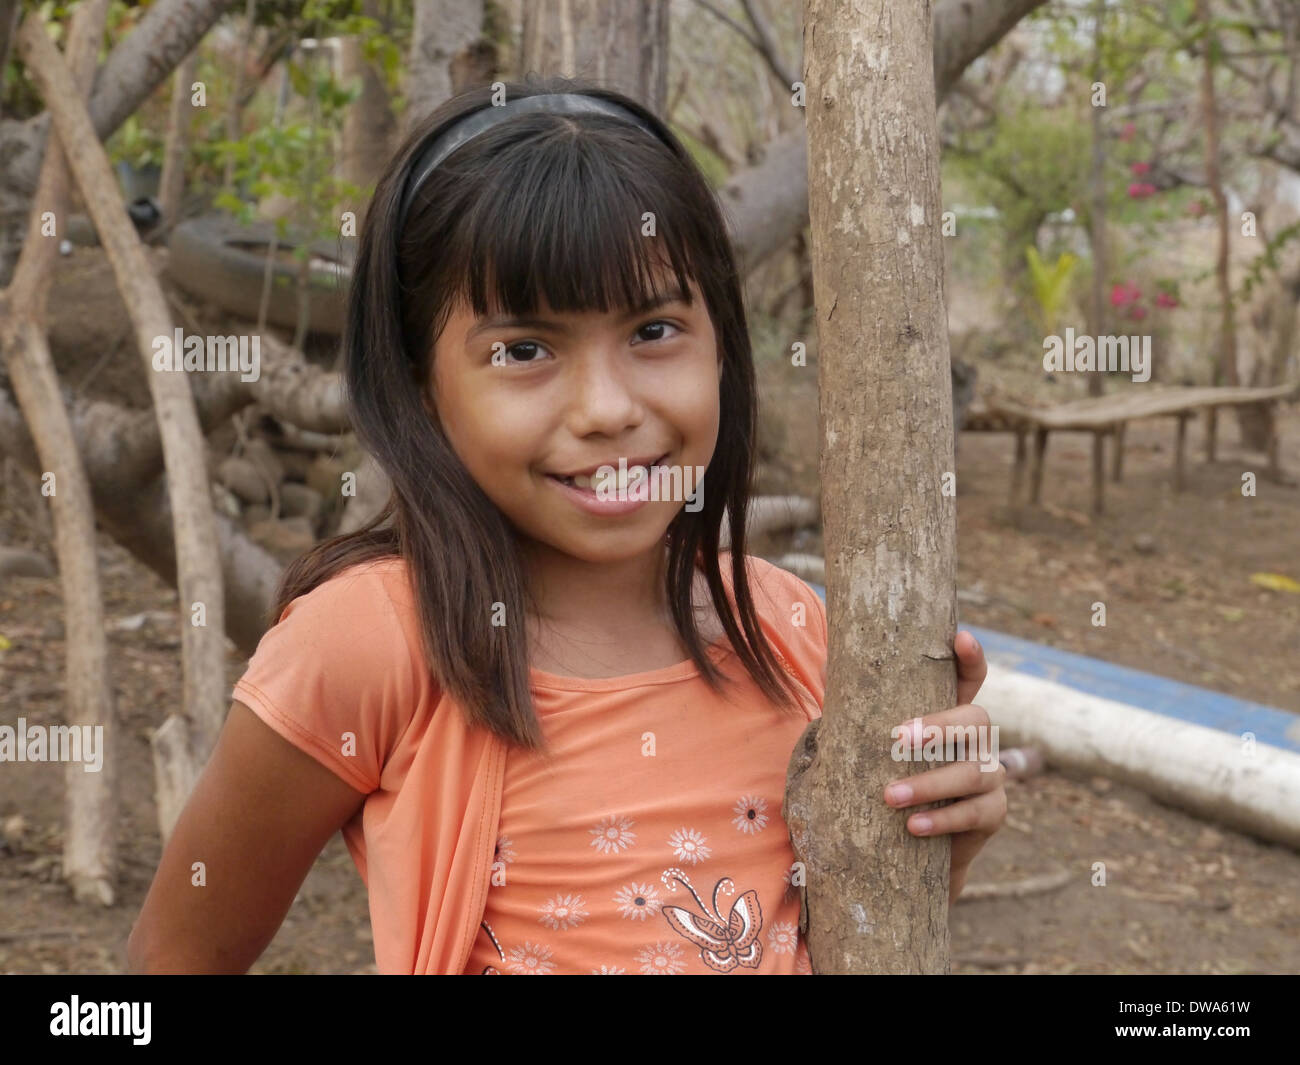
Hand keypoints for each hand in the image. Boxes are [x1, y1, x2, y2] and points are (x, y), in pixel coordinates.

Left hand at [882, 631, 1006, 903]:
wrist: (909, 842)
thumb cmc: (889, 777)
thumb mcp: (873, 741)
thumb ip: (858, 708)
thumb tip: (828, 665)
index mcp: (951, 712)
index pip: (970, 677)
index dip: (970, 657)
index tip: (961, 638)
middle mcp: (978, 739)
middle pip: (976, 719)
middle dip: (939, 727)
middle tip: (898, 738)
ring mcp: (990, 774)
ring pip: (972, 772)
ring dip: (929, 784)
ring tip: (890, 797)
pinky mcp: (992, 812)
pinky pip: (974, 813)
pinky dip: (943, 820)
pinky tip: (914, 826)